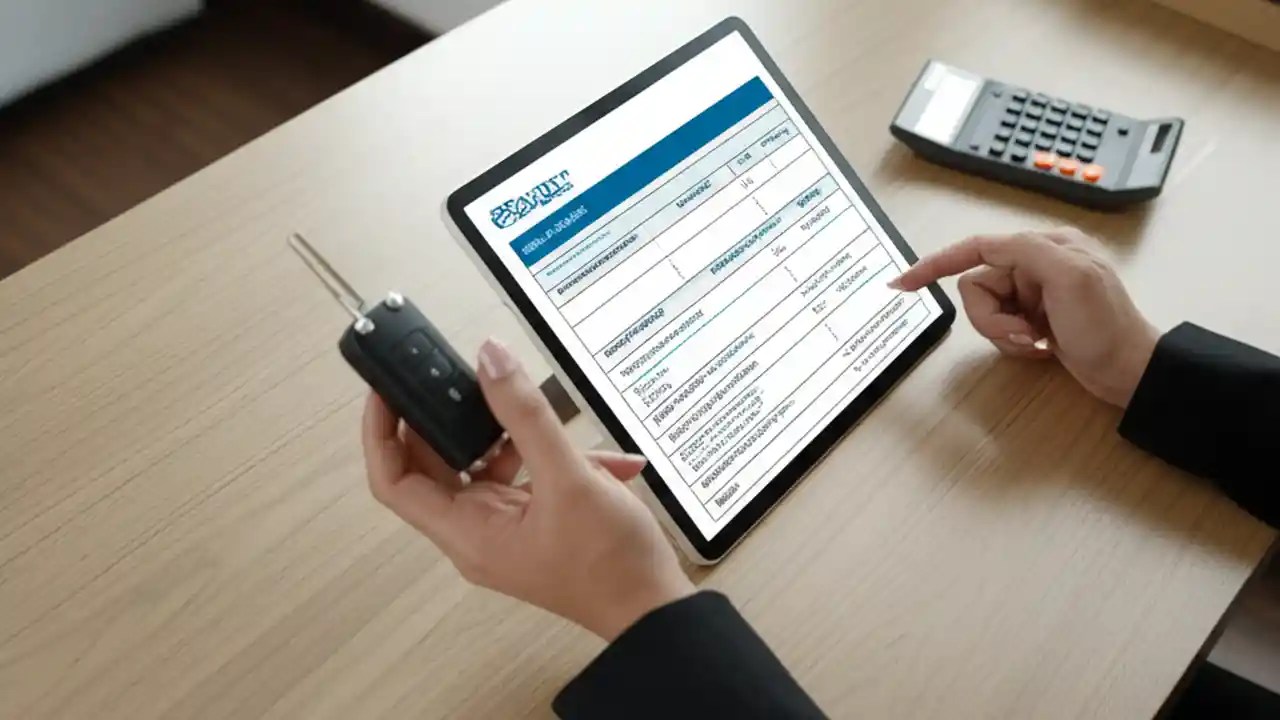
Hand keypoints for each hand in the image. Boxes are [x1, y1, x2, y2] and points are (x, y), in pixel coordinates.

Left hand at [362, 338, 693, 639]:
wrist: (655, 611)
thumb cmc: (611, 565)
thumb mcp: (569, 478)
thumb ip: (526, 416)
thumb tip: (489, 359)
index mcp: (468, 534)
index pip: (395, 481)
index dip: (381, 432)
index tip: (385, 387)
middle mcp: (478, 534)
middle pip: (436, 466)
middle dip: (446, 418)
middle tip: (455, 373)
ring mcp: (506, 528)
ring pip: (485, 465)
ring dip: (510, 433)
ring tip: (533, 403)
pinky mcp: (535, 522)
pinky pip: (526, 475)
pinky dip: (553, 455)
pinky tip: (603, 456)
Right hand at [890, 228, 1158, 407]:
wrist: (1130, 372)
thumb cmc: (1105, 326)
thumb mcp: (1070, 277)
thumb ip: (1026, 251)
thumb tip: (988, 246)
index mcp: (1045, 245)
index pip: (978, 247)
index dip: (937, 263)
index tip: (903, 283)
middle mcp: (1036, 264)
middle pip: (978, 286)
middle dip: (992, 316)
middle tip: (1023, 333)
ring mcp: (1034, 294)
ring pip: (985, 310)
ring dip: (1003, 332)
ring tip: (1034, 342)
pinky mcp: (1033, 318)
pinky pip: (999, 326)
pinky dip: (1013, 341)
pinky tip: (1041, 347)